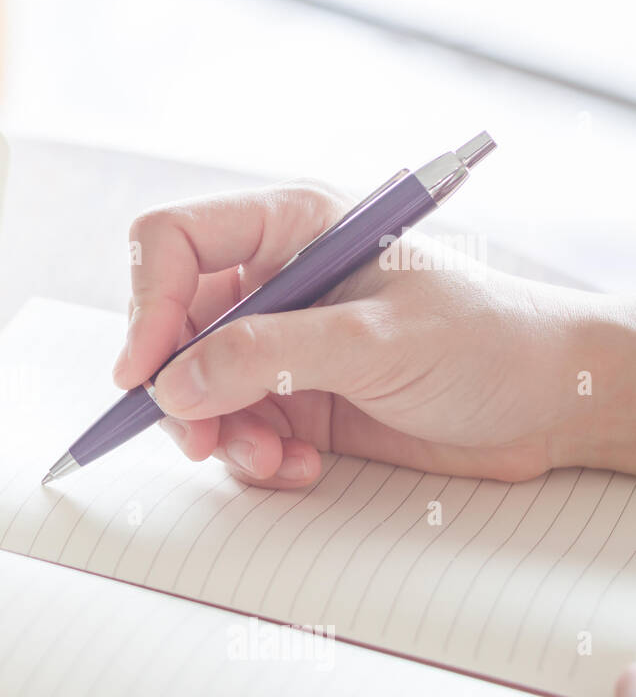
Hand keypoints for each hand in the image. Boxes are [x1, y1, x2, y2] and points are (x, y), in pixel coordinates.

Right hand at [114, 182, 635, 487]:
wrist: (551, 404)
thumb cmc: (489, 341)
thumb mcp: (376, 340)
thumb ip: (268, 354)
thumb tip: (173, 384)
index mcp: (291, 228)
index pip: (174, 244)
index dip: (146, 304)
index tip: (144, 375)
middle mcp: (273, 282)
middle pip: (170, 326)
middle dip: (179, 389)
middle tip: (200, 440)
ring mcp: (277, 344)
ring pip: (193, 388)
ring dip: (218, 434)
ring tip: (271, 460)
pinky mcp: (290, 399)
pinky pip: (231, 430)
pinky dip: (252, 458)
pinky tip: (301, 467)